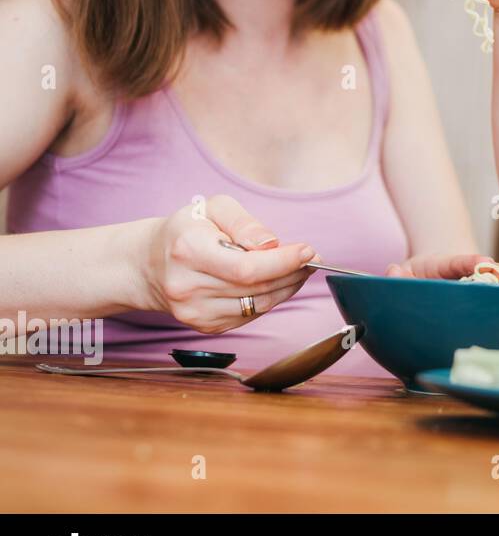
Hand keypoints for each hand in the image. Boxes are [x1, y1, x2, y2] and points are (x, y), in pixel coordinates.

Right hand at [140, 194, 318, 333]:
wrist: (150, 264)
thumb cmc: (187, 230)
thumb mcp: (214, 208)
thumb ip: (245, 223)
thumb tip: (271, 244)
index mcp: (189, 251)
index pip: (247, 268)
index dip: (284, 262)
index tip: (308, 251)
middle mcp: (188, 286)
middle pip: (256, 288)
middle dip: (292, 272)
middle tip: (311, 258)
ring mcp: (194, 312)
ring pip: (258, 305)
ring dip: (287, 287)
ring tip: (298, 268)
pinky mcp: (204, 326)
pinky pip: (250, 315)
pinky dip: (270, 299)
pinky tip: (273, 282)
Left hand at [385, 252, 498, 282]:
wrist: (425, 278)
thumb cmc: (415, 279)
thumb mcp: (401, 276)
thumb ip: (397, 277)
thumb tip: (394, 272)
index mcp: (442, 265)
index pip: (456, 263)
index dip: (468, 262)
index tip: (483, 263)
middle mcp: (467, 271)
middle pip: (487, 268)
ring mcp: (482, 281)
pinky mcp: (492, 294)